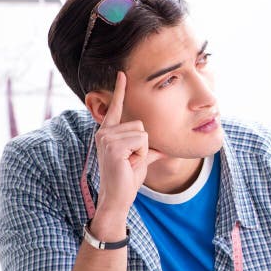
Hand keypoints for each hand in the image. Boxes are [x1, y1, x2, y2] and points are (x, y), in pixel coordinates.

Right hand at [95, 72, 165, 217]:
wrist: (119, 197)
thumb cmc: (128, 178)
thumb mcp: (142, 159)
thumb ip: (150, 149)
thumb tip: (166, 148)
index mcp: (109, 132)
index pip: (116, 107)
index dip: (120, 90)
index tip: (122, 73)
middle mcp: (104, 132)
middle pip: (141, 124)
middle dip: (144, 144)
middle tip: (131, 160)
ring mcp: (106, 138)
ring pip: (143, 133)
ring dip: (142, 150)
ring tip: (129, 162)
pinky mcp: (113, 146)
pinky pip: (142, 141)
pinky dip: (141, 154)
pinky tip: (129, 163)